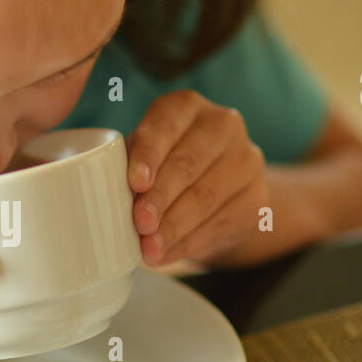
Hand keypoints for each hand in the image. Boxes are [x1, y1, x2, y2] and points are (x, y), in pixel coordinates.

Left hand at [126, 90, 269, 265]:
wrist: (216, 194)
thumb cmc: (164, 169)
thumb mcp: (143, 158)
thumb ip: (127, 167)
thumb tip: (104, 196)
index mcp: (186, 107)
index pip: (165, 125)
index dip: (149, 154)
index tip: (135, 183)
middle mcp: (222, 125)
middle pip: (188, 163)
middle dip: (160, 197)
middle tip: (140, 223)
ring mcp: (246, 159)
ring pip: (206, 196)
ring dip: (174, 227)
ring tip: (149, 248)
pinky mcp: (257, 197)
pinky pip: (220, 223)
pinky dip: (188, 243)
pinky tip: (166, 254)